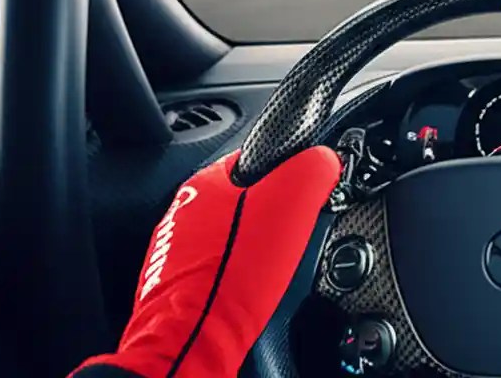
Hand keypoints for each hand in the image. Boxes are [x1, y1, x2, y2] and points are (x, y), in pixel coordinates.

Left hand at [73, 147, 339, 377]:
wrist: (192, 342)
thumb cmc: (233, 278)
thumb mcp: (290, 207)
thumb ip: (311, 170)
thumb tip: (326, 158)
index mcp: (205, 182)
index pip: (258, 160)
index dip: (289, 175)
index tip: (304, 196)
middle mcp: (182, 212)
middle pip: (243, 201)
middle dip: (271, 216)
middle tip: (290, 236)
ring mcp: (174, 250)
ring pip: (229, 236)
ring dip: (253, 248)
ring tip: (269, 268)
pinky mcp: (175, 284)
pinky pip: (217, 268)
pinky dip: (236, 276)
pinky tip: (248, 289)